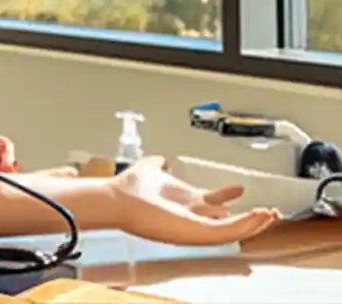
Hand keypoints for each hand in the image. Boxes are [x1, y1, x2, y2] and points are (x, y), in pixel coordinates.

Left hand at [110, 156, 281, 245]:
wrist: (118, 199)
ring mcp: (195, 226)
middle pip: (226, 221)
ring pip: (231, 229)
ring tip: (271, 215)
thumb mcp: (149, 169)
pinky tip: (259, 215)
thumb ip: (157, 163)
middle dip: (248, 218)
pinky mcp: (197, 232)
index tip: (239, 188)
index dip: (225, 196)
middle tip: (269, 212)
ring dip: (253, 222)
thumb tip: (161, 157)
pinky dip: (245, 224)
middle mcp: (191, 217)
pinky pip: (227, 231)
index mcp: (182, 203)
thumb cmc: (128, 188)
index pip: (210, 203)